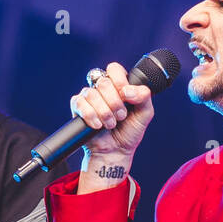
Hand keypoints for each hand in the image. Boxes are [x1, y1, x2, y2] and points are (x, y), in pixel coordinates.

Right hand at [72, 61, 154, 193]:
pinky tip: (98, 125)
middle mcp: (102, 89)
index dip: (119, 81)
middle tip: (120, 116)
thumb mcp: (144, 114)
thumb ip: (144, 97)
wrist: (116, 152)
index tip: (126, 97)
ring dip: (104, 112)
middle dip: (115, 103)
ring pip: (92, 94)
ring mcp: (89, 97)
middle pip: (104, 82)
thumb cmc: (129, 132)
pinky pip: (80, 103)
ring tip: (110, 124)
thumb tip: (128, 90)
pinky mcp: (78, 108)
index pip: (114, 69)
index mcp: (118, 85)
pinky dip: (91, 116)